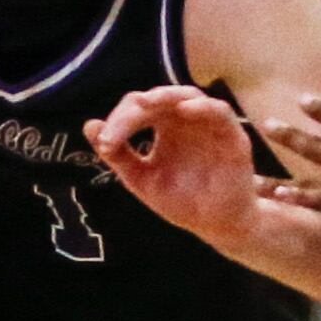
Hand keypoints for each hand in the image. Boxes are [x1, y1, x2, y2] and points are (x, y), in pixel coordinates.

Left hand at [87, 86, 264, 249]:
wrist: (214, 225)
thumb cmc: (181, 200)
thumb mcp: (141, 178)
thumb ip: (118, 154)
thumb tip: (88, 126)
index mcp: (165, 126)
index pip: (139, 108)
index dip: (120, 119)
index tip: (105, 142)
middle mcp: (186, 120)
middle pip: (162, 97)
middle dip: (141, 103)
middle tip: (127, 114)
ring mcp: (209, 126)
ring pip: (191, 96)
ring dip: (169, 95)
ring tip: (149, 102)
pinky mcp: (231, 137)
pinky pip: (221, 113)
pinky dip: (204, 107)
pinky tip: (185, 110)